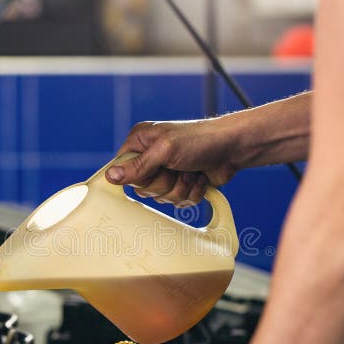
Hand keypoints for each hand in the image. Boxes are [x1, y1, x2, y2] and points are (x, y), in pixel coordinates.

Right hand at [105, 119, 242, 206]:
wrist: (233, 148)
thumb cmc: (200, 140)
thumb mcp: (165, 150)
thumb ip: (138, 166)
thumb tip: (110, 176)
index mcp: (140, 142)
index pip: (122, 170)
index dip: (138, 176)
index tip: (153, 171)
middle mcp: (151, 158)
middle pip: (143, 189)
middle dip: (165, 183)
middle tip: (177, 168)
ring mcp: (167, 173)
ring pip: (162, 198)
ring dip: (181, 187)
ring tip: (191, 171)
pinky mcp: (182, 185)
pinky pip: (179, 203)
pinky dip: (193, 192)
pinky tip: (200, 177)